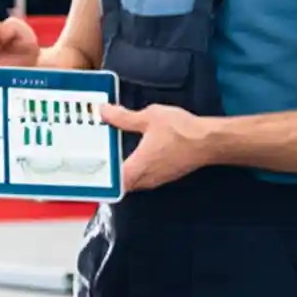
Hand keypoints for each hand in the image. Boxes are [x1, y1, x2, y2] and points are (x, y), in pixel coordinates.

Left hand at [100, 104, 214, 191]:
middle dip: (108, 173)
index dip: (98, 179)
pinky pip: (145, 178)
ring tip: (112, 156)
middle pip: (120, 184)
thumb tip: (104, 112)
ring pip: (133, 182)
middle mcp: (146, 179)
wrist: (209, 141)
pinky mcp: (166, 176)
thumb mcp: (148, 118)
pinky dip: (136, 169)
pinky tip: (135, 155)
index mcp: (137, 167)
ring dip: (123, 172)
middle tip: (97, 158)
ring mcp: (157, 180)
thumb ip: (123, 117)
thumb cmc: (181, 131)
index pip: (111, 183)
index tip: (87, 170)